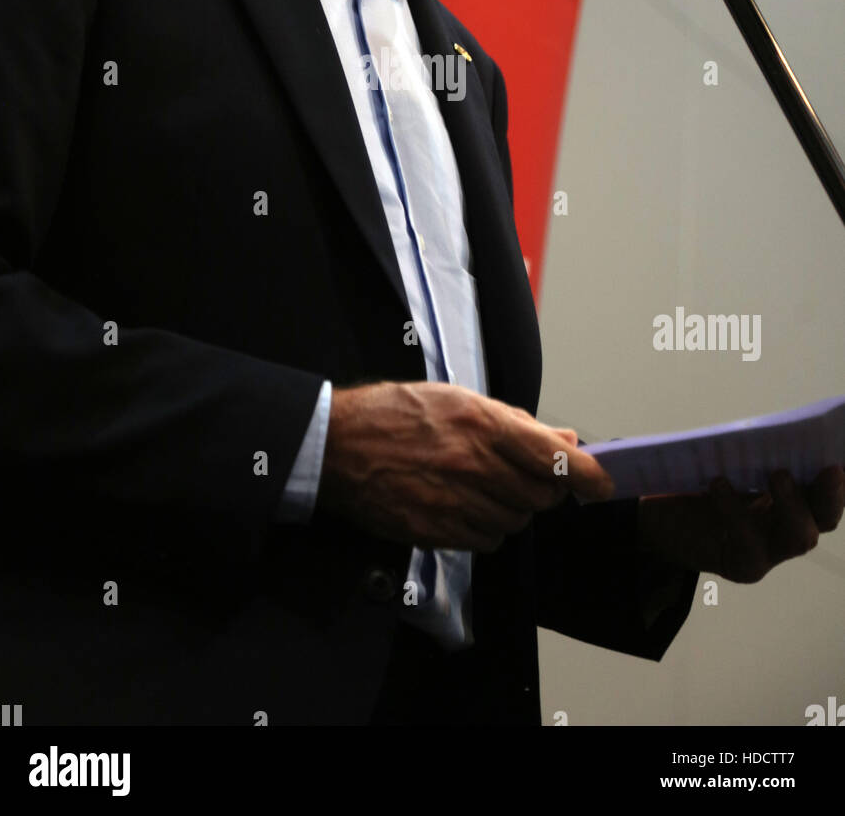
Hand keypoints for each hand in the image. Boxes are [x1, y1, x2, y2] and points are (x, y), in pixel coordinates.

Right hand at [317, 380, 613, 551]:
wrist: (338, 445)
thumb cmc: (395, 414)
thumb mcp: (458, 400)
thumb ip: (515, 423)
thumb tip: (564, 441)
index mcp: (482, 423)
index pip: (554, 457)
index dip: (588, 475)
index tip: (602, 484)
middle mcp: (474, 464)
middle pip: (541, 496)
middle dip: (543, 489)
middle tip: (525, 477)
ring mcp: (455, 501)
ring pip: (515, 521)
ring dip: (511, 509)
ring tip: (483, 488)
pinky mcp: (436, 530)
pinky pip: (485, 541)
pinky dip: (486, 530)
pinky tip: (464, 508)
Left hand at [637, 465, 844, 581]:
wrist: (660, 518)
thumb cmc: (697, 479)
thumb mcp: (728, 459)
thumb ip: (755, 448)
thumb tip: (776, 427)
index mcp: (795, 496)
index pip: (828, 490)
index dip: (840, 480)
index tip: (843, 456)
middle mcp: (791, 525)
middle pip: (825, 516)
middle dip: (832, 494)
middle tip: (831, 468)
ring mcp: (772, 551)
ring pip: (799, 536)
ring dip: (793, 505)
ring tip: (779, 474)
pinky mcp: (744, 566)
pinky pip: (749, 543)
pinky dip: (736, 511)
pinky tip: (718, 484)